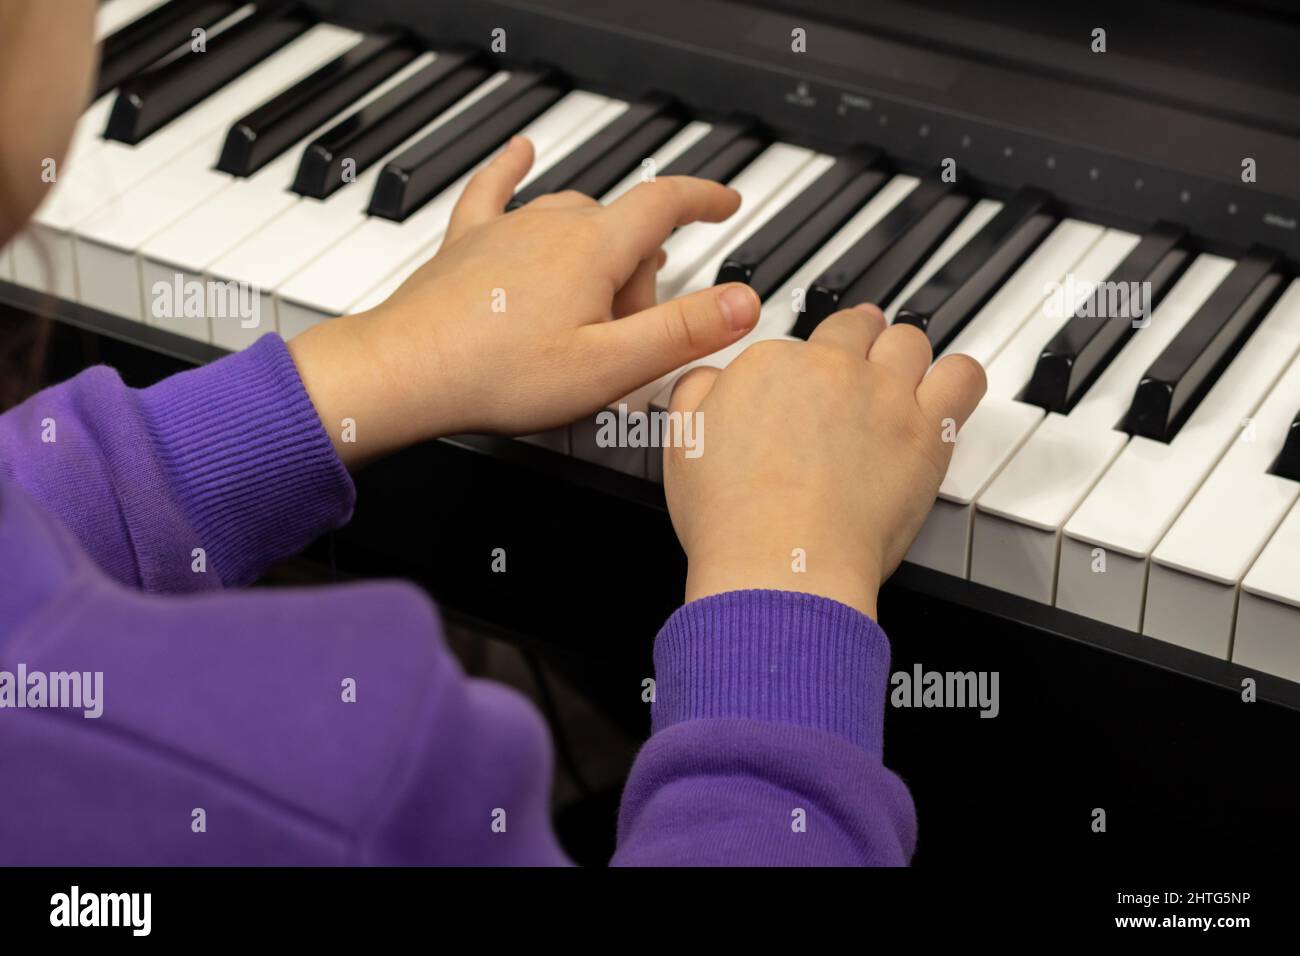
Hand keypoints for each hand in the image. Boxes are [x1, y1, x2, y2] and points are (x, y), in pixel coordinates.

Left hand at [288, 136, 761, 465]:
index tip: (726, 202)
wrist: (407, 372)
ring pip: (572, 217)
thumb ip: (681, 331)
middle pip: (621, 227)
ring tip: (587, 314)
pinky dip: (513, 169)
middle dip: (640, 273)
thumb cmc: (500, 375)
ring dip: (595, 254)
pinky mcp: (469, 242)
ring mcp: (507, 229)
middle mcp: (553, 224)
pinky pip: (496, 189)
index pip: (665, 203)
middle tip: (625, 339)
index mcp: (594, 250)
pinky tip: (518, 150)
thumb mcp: (610, 367)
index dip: (703, 198)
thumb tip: (743, 302)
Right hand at [663, 305, 985, 618]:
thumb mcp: (682, 443)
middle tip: (853, 365)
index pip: (791, 344)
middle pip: (854, 330)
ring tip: (898, 380)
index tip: (798, 392)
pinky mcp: (927, 430)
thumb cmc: (731, 518)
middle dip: (855, 342)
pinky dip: (958, 378)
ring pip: (909, 342)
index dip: (796, 370)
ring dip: (903, 356)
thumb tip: (709, 377)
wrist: (782, 563)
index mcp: (768, 364)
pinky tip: (947, 391)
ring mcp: (883, 394)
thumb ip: (696, 394)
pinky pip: (963, 377)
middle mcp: (829, 367)